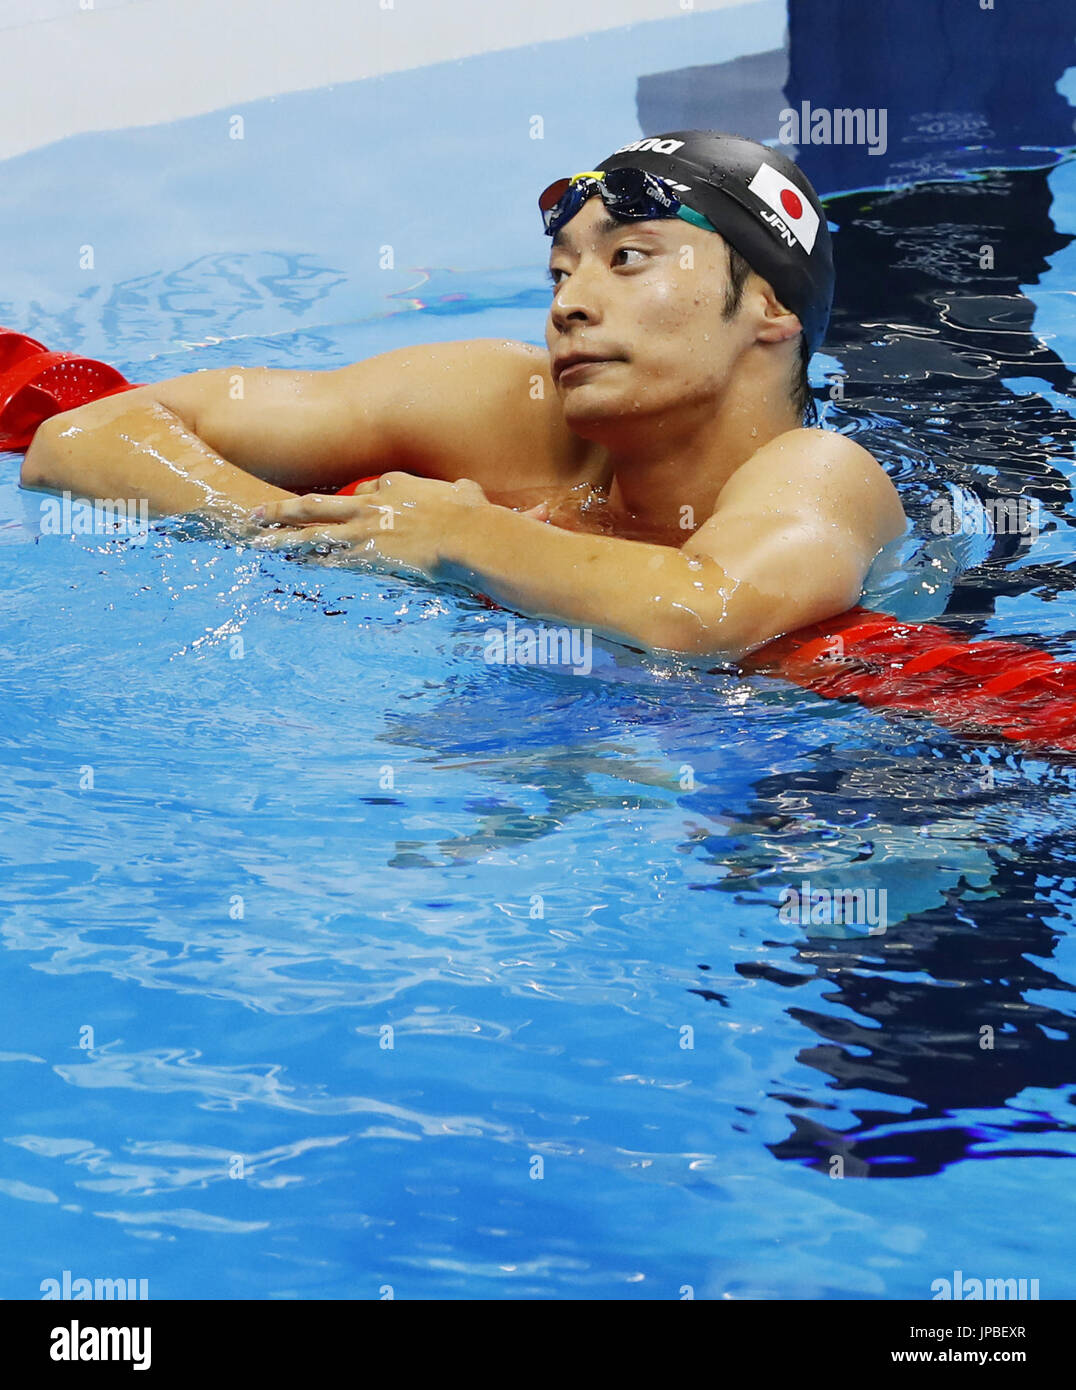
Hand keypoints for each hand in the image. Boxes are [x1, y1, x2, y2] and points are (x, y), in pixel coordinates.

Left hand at [243, 472, 549, 578]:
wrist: (475, 535)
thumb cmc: (480, 521)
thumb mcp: (472, 498)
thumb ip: (469, 495)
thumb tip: (484, 494)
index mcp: (401, 486)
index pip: (368, 492)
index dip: (350, 502)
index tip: (333, 506)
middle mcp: (375, 503)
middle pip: (322, 503)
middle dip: (288, 508)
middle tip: (258, 510)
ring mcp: (367, 529)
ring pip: (313, 529)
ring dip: (282, 534)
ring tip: (252, 536)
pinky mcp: (367, 553)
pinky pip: (326, 558)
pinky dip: (302, 561)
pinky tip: (279, 564)